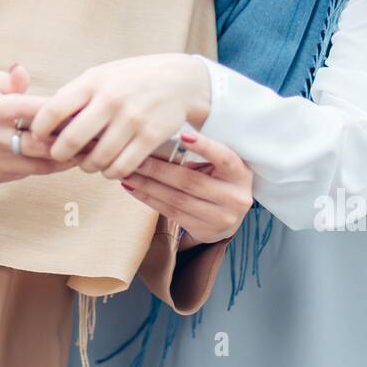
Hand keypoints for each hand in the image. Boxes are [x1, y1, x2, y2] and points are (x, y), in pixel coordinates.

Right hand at [0, 64, 75, 183]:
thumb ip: (11, 80)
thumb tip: (23, 72)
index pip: (32, 110)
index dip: (60, 113)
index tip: (84, 112)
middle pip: (37, 143)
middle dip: (67, 141)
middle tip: (93, 137)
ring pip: (36, 163)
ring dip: (63, 158)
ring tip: (86, 150)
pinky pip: (26, 172)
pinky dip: (46, 165)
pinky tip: (63, 158)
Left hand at [28, 53, 210, 180]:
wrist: (180, 80)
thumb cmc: (131, 80)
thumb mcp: (101, 76)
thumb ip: (74, 96)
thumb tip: (42, 122)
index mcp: (93, 82)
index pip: (53, 110)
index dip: (40, 130)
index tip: (39, 137)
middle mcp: (111, 100)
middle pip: (71, 141)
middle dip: (59, 154)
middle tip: (60, 155)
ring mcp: (132, 119)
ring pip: (96, 160)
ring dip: (87, 166)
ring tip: (89, 161)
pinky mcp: (150, 137)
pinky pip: (121, 168)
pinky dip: (111, 172)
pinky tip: (110, 166)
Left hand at [120, 131, 252, 244]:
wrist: (229, 216)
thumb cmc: (218, 179)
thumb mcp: (219, 165)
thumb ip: (199, 155)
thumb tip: (158, 145)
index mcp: (240, 173)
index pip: (223, 158)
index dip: (204, 147)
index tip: (183, 135)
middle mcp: (234, 197)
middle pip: (190, 181)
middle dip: (157, 169)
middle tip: (134, 158)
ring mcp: (220, 217)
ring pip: (176, 199)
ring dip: (147, 186)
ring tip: (127, 174)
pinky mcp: (204, 231)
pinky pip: (171, 213)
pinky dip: (149, 199)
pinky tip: (134, 189)